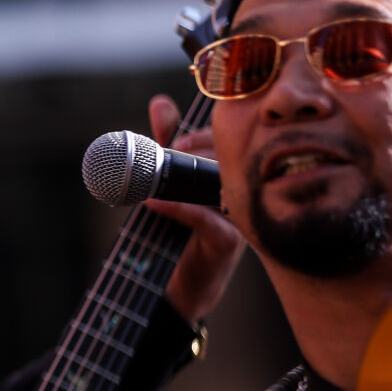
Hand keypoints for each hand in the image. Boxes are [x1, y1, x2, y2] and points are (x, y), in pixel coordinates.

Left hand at [146, 93, 244, 323]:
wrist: (174, 289)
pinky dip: (177, 207)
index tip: (178, 140)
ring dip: (188, 176)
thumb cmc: (173, 234)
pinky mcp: (228, 242)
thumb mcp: (165, 184)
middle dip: (197, 152)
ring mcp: (237, 217)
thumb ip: (164, 145)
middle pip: (226, 160)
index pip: (226, 143)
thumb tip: (161, 101)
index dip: (203, 136)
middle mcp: (237, 194)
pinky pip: (205, 218)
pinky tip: (153, 202)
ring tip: (159, 173)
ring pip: (219, 185)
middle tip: (171, 152)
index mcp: (226, 176)